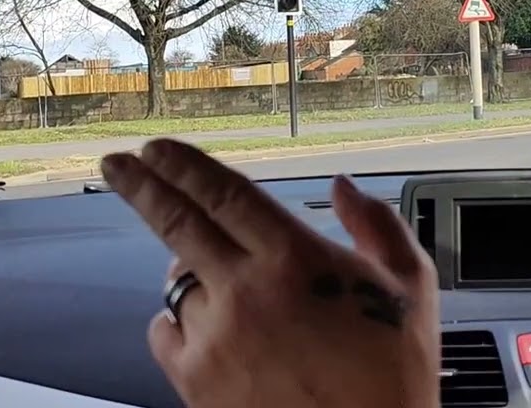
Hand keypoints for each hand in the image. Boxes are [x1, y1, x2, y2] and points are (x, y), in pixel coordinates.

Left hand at [100, 139, 439, 407]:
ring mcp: (214, 338)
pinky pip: (165, 333)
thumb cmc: (393, 376)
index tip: (158, 150)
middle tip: (119, 167)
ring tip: (213, 275)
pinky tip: (204, 325)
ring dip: (185, 268)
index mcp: (294, 258)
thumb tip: (343, 188)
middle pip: (175, 222)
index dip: (183, 165)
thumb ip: (378, 225)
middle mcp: (245, 292)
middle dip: (140, 186)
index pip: (221, 193)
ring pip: (175, 282)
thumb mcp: (411, 286)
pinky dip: (177, 322)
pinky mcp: (195, 381)